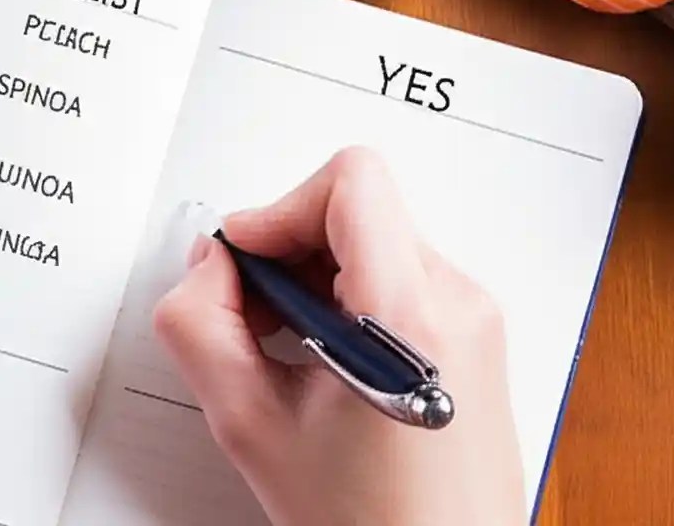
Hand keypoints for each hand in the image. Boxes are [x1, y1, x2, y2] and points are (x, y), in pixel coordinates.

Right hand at [153, 147, 526, 525]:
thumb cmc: (374, 524)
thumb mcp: (251, 425)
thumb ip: (201, 326)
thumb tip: (209, 265)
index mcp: (411, 313)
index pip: (351, 181)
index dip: (278, 209)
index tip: (244, 260)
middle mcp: (458, 302)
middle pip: (356, 208)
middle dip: (286, 250)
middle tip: (251, 316)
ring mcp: (472, 319)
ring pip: (372, 242)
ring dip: (312, 279)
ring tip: (285, 349)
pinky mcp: (471, 337)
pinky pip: (396, 279)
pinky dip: (344, 301)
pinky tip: (320, 361)